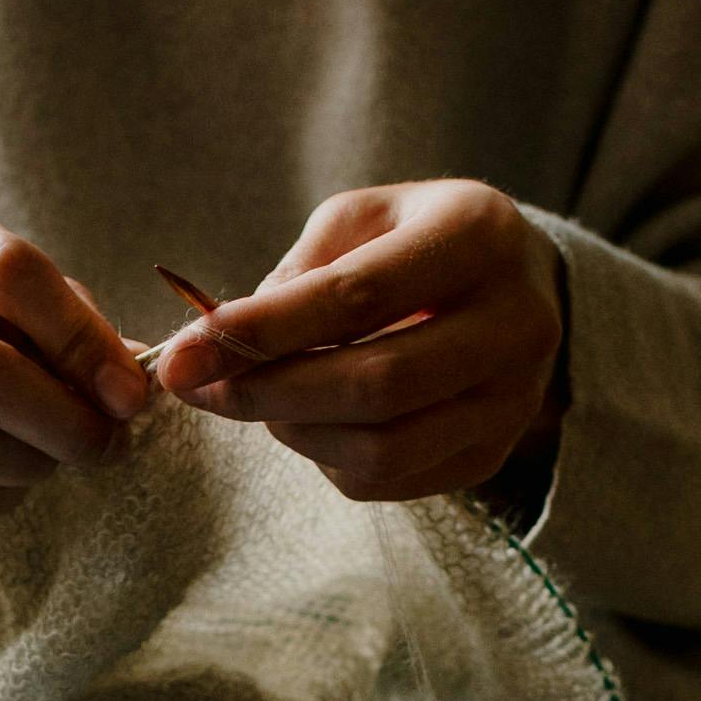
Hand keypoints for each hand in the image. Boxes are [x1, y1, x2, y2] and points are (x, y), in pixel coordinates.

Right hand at [0, 195, 151, 520]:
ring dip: (36, 464)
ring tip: (59, 458)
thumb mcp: (16, 299)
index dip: (80, 339)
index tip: (129, 393)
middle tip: (108, 445)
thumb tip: (135, 382)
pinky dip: (1, 492)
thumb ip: (75, 327)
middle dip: (63, 419)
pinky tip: (7, 474)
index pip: (10, 273)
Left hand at [154, 180, 565, 506]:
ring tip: (256, 400)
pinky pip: (391, 480)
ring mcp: (512, 400)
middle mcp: (514, 323)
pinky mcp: (493, 454)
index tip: (184, 355)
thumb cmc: (417, 242)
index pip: (357, 297)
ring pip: (383, 448)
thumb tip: (223, 345)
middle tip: (202, 391)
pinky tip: (309, 421)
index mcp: (479, 237)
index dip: (263, 332)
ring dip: (296, 432)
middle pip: (376, 384)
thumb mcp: (362, 220)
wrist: (516, 287)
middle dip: (269, 393)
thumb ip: (299, 273)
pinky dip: (329, 458)